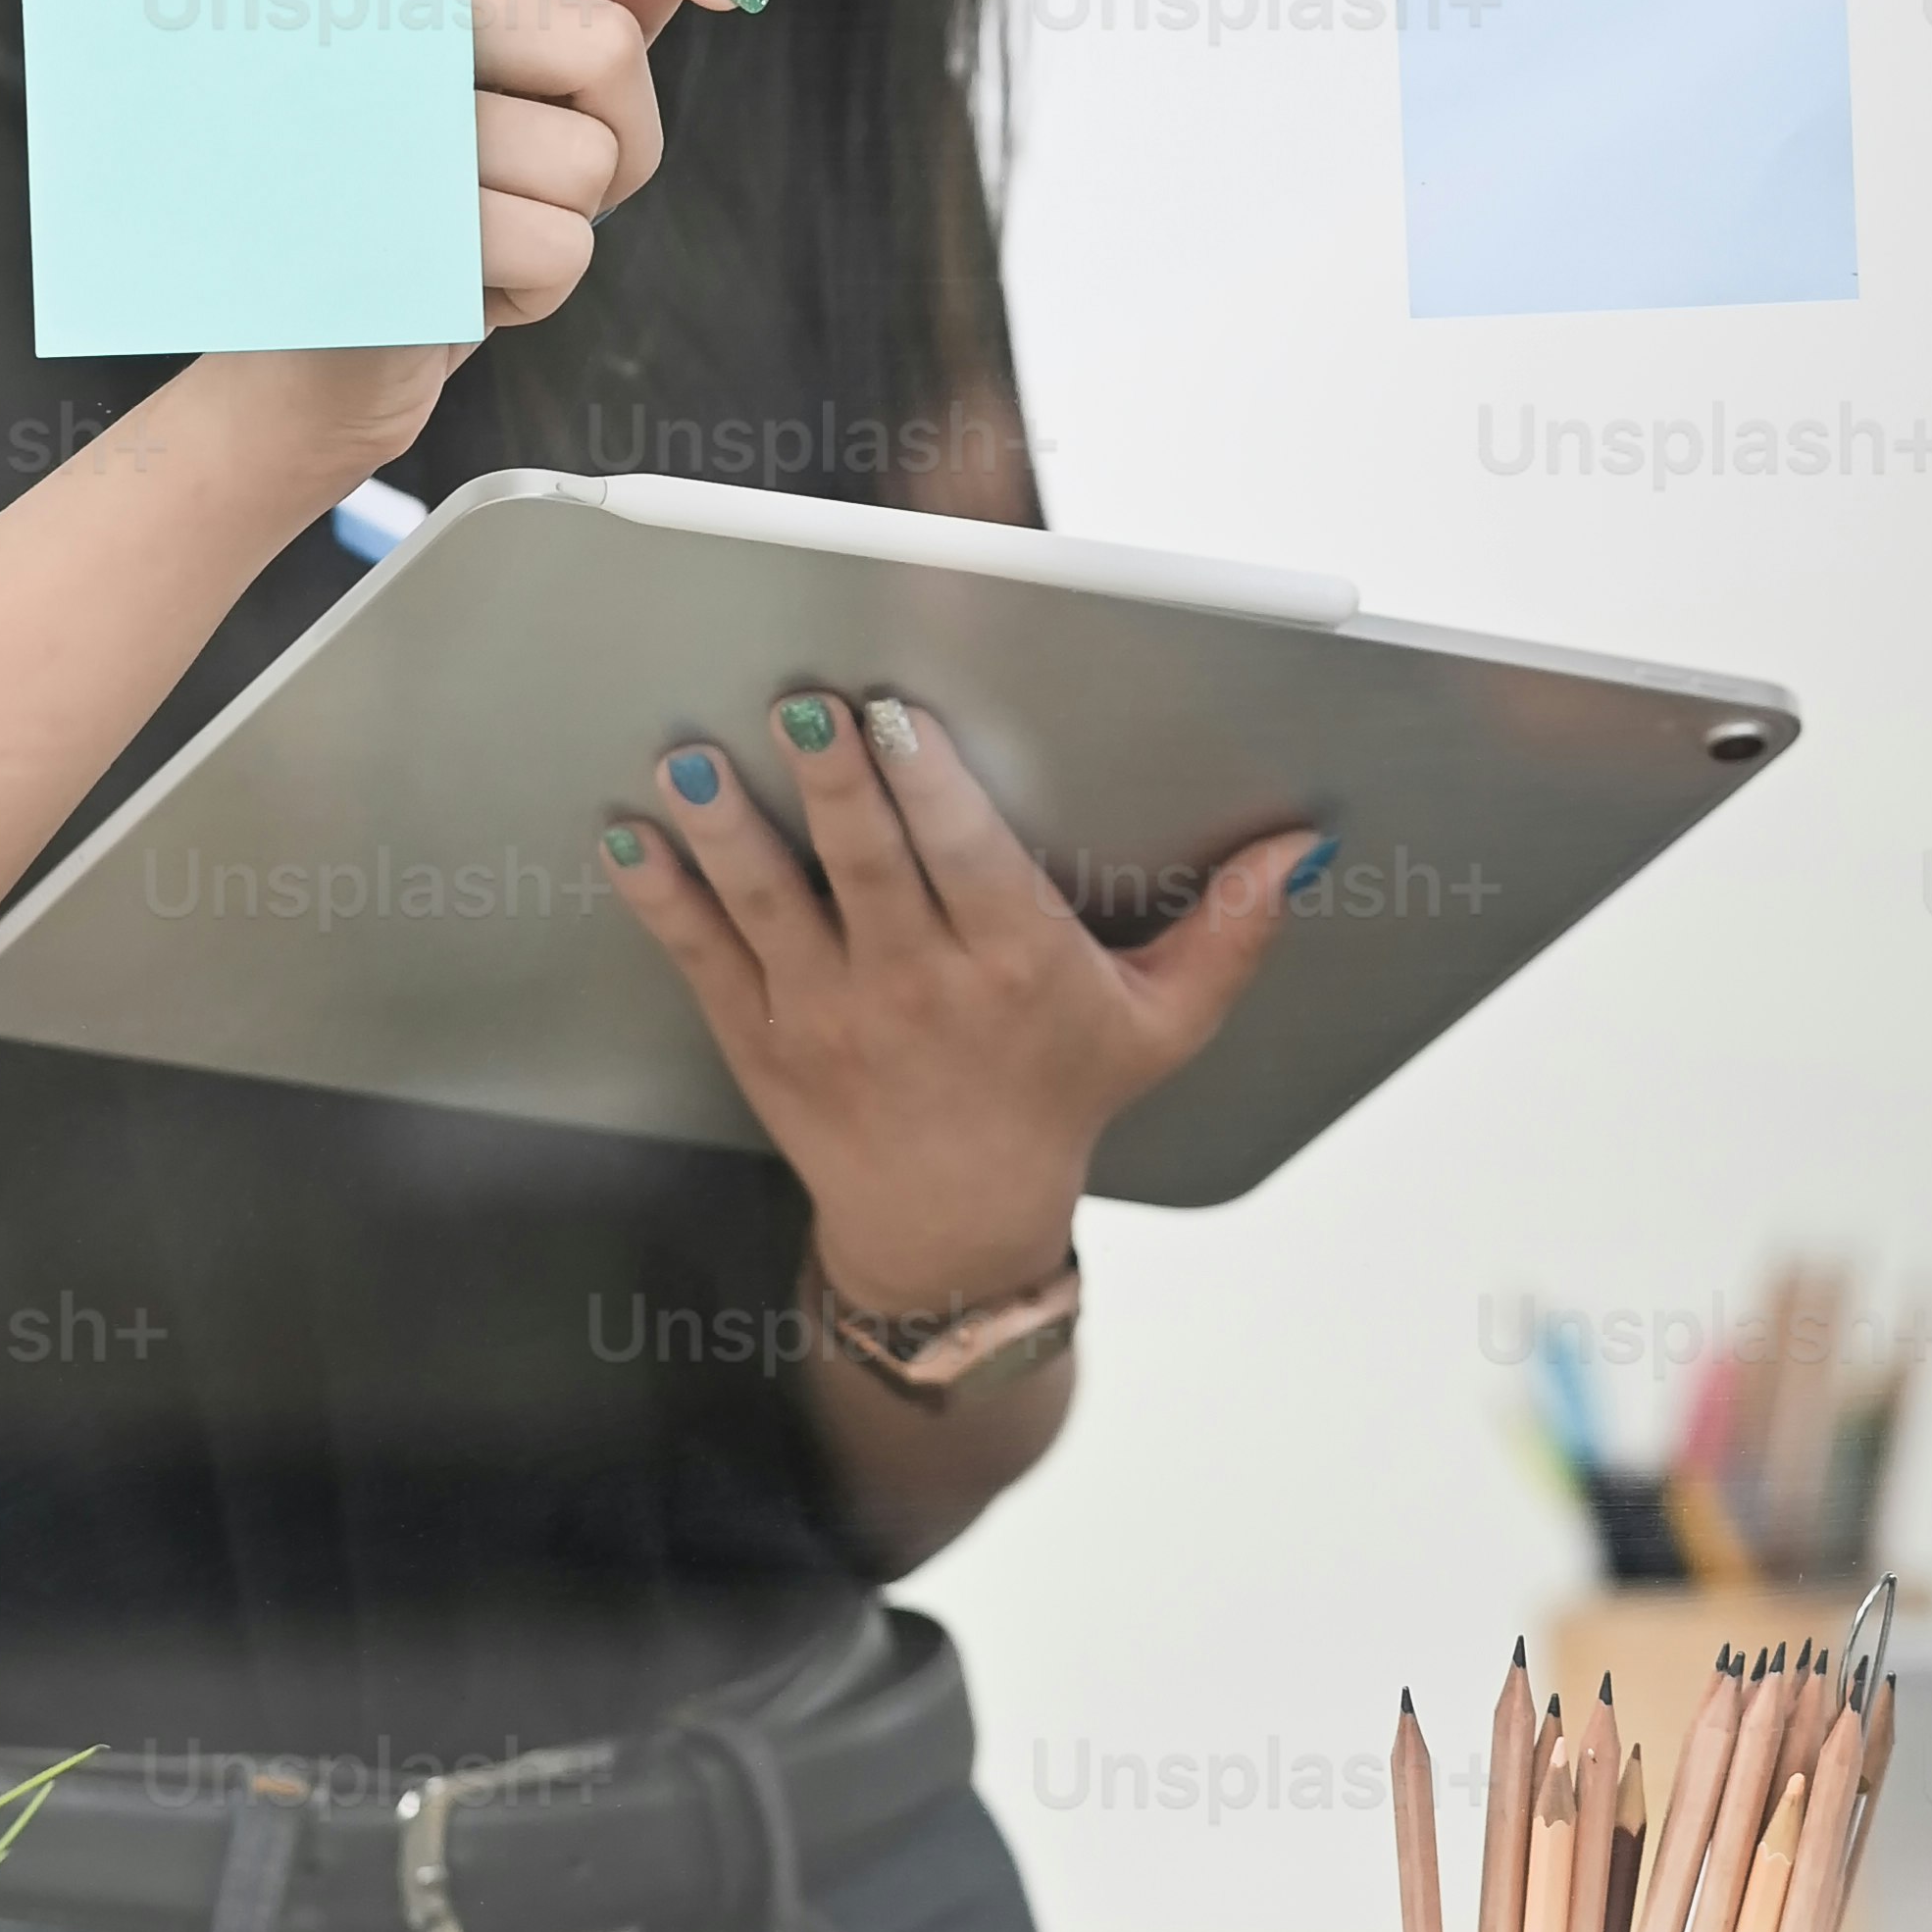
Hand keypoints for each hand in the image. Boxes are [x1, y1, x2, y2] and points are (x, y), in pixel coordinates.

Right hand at [183, 0, 757, 515]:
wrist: (313, 363)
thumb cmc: (422, 217)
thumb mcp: (509, 101)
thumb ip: (584, 19)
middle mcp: (385, 23)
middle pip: (604, 44)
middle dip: (618, 134)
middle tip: (537, 181)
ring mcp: (380, 122)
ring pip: (590, 158)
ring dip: (565, 221)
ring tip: (479, 235)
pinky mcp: (397, 227)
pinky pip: (560, 248)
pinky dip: (535, 287)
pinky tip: (462, 283)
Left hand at [600, 691, 1329, 1313]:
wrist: (955, 1229)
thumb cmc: (1060, 1099)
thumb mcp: (1160, 1025)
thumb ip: (1230, 932)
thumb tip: (1304, 848)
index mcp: (1016, 971)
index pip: (970, 866)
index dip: (931, 792)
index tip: (899, 716)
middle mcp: (918, 993)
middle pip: (868, 871)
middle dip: (832, 786)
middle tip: (799, 702)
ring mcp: (828, 1018)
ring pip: (771, 908)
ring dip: (727, 833)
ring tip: (690, 762)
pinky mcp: (759, 1040)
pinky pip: (703, 960)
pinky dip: (663, 900)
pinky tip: (628, 839)